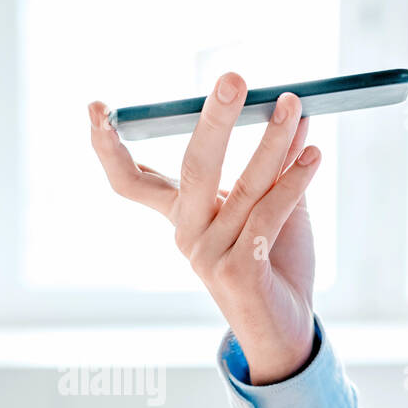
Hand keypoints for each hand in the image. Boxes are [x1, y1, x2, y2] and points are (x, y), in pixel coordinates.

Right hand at [89, 73, 322, 384]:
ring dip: (273, 142)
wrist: (284, 329)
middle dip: (213, 120)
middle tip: (232, 78)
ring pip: (244, 186)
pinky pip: (268, 215)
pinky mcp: (238, 272)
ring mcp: (208, 255)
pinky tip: (312, 157)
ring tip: (296, 106)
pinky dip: (293, 182)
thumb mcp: (269, 206)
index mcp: (180, 216)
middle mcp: (186, 233)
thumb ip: (275, 165)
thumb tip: (293, 109)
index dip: (109, 147)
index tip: (95, 108)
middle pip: (191, 168)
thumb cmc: (273, 263)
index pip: (131, 181)